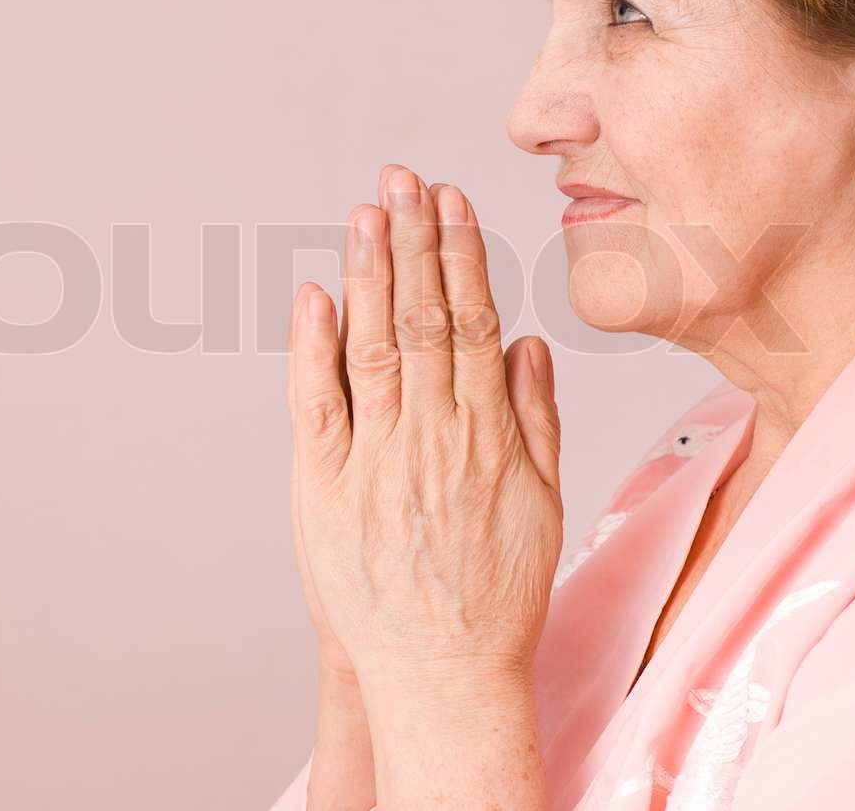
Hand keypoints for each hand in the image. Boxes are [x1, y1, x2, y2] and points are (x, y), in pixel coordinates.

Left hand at [285, 165, 563, 708]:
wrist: (444, 675)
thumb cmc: (494, 593)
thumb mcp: (541, 502)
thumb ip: (535, 417)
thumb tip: (526, 340)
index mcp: (489, 434)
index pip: (474, 321)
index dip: (460, 255)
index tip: (451, 201)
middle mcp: (434, 436)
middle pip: (423, 318)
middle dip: (413, 241)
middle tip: (404, 178)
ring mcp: (377, 460)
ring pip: (374, 345)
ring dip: (370, 273)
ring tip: (369, 210)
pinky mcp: (326, 488)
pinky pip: (319, 405)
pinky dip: (313, 347)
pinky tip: (315, 294)